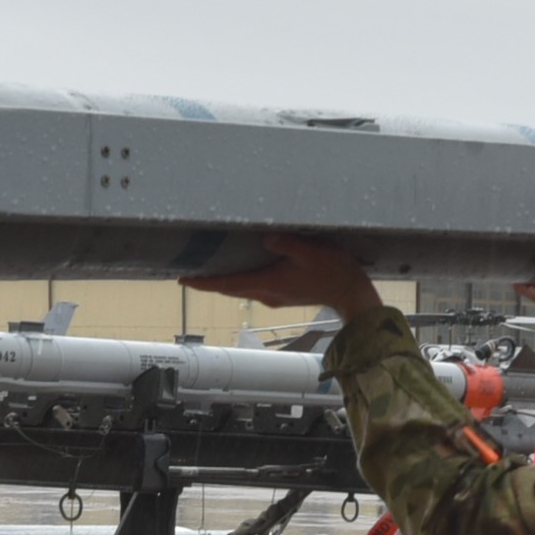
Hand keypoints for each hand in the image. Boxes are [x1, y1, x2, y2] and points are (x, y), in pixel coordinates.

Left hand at [180, 237, 389, 327]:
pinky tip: (245, 266)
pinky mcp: (284, 294)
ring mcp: (275, 296)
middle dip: (210, 281)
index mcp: (267, 283)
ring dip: (226, 280)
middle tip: (191, 272)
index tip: (183, 280)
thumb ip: (285, 243)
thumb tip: (266, 237)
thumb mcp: (309, 251)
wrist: (350, 292)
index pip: (227, 284)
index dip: (203, 282)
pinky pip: (255, 286)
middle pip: (230, 288)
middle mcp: (266, 294)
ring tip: (213, 266)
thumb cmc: (332, 271)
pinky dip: (243, 278)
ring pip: (242, 288)